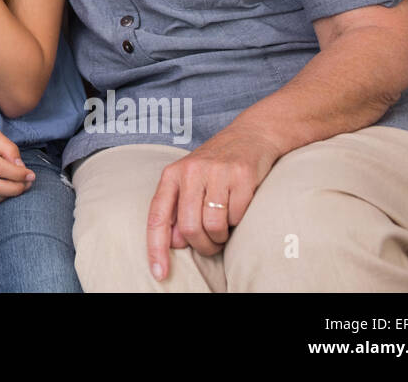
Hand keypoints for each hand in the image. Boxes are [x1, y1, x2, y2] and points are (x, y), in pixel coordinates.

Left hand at [145, 124, 281, 280]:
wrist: (252, 135)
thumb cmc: (216, 167)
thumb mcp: (190, 182)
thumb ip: (178, 210)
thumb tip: (173, 242)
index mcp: (172, 175)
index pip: (157, 216)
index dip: (156, 248)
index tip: (158, 273)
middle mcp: (190, 171)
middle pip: (188, 227)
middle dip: (202, 245)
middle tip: (212, 243)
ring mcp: (216, 171)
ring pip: (213, 225)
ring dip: (222, 235)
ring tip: (226, 225)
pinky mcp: (242, 174)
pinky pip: (237, 216)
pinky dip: (240, 219)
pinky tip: (240, 205)